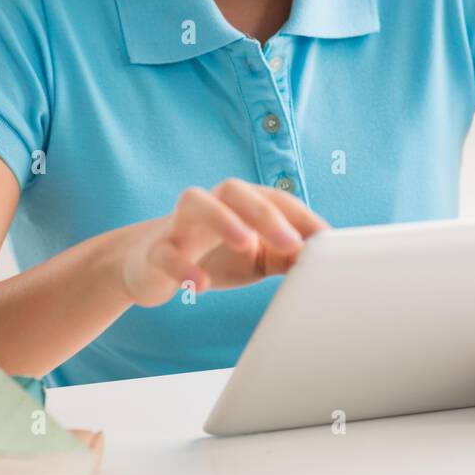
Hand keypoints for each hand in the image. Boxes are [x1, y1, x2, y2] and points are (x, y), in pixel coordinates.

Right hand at [119, 178, 330, 307]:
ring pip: (196, 203)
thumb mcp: (256, 258)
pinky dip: (183, 267)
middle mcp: (209, 204)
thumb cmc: (212, 254)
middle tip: (291, 243)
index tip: (327, 237)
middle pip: (235, 191)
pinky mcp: (155, 251)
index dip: (299, 215)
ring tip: (246, 243)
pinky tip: (200, 283)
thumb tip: (322, 261)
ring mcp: (179, 224)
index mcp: (238, 203)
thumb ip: (286, 256)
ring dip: (223, 220)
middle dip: (265, 213)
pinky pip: (165, 253)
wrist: (147, 265)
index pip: (272, 198)